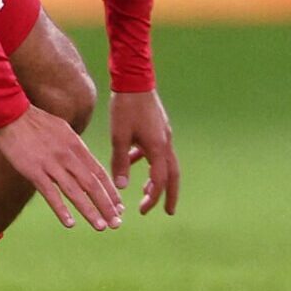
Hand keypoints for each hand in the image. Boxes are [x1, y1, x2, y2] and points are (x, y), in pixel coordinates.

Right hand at [0, 105, 122, 230]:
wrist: (10, 113)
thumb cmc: (34, 121)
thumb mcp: (62, 129)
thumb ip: (74, 146)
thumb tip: (84, 159)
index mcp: (76, 145)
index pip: (99, 172)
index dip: (111, 191)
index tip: (119, 206)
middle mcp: (67, 156)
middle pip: (92, 184)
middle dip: (106, 205)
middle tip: (117, 222)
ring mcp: (51, 163)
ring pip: (75, 191)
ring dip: (90, 211)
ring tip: (101, 226)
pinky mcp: (34, 170)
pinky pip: (50, 193)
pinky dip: (61, 209)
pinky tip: (70, 223)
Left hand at [108, 91, 180, 215]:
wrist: (134, 79)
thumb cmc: (125, 107)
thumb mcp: (119, 137)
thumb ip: (120, 162)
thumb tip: (122, 187)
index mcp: (158, 148)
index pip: (159, 181)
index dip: (153, 198)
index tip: (144, 210)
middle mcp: (165, 142)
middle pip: (172, 175)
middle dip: (169, 194)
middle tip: (167, 211)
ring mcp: (164, 133)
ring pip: (165, 162)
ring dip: (157, 178)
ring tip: (145, 191)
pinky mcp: (158, 126)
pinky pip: (156, 149)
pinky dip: (147, 159)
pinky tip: (133, 158)